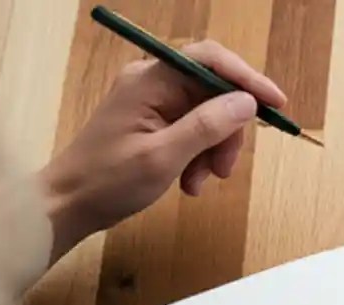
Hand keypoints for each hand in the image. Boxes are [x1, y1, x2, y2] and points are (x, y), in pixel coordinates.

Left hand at [39, 40, 286, 260]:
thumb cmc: (107, 181)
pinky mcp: (155, 123)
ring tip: (200, 183)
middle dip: (227, 131)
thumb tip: (247, 102)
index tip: (276, 104)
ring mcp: (153, 103)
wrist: (68, 205)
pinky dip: (200, 157)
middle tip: (225, 169)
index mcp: (150, 81)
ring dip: (214, 151)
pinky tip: (190, 183)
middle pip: (214, 92)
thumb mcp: (162, 157)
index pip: (210, 60)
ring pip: (209, 116)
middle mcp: (153, 83)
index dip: (247, 78)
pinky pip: (194, 131)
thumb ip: (206, 126)